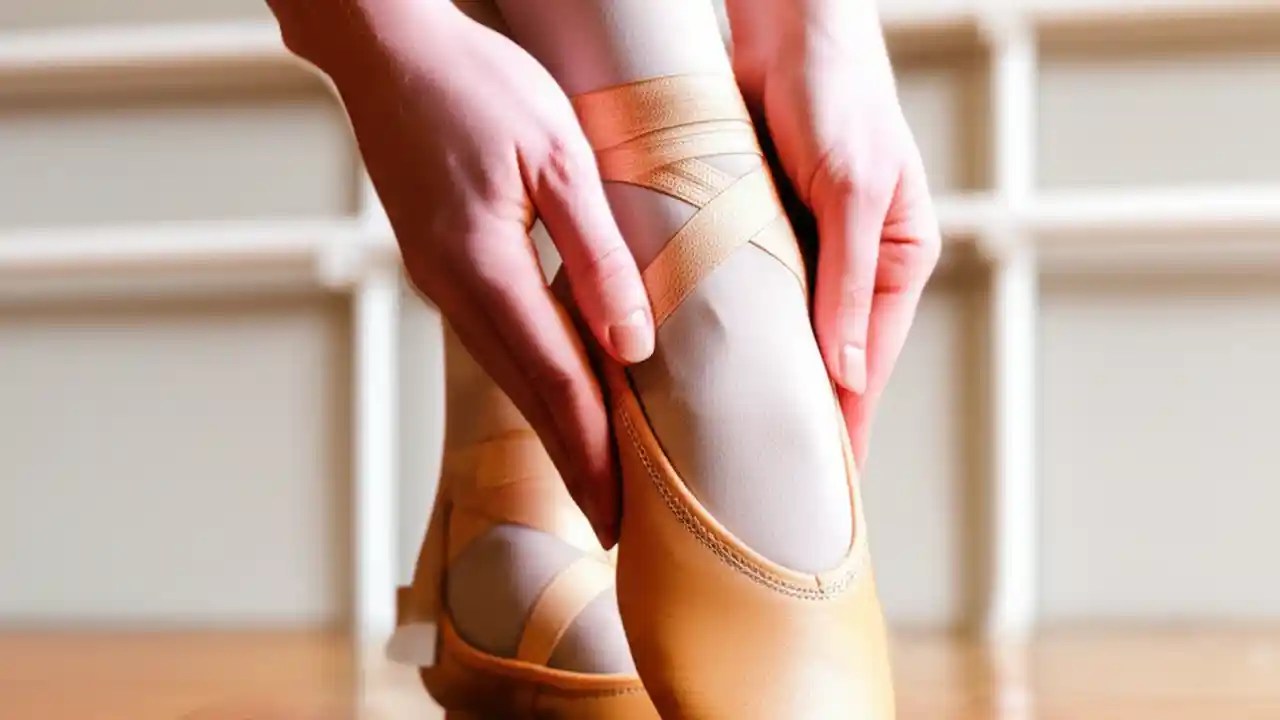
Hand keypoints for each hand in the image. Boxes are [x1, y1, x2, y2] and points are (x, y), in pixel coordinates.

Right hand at [269, 0, 653, 544]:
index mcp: (484, 267)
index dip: (590, 452)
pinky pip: (493, 337)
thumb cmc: (476, 84)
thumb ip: (595, 251)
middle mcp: (454, 288)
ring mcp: (439, 279)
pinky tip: (556, 392)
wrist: (387, 50)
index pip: (553, 382)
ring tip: (592, 476)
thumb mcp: (557, 154)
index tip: (619, 510)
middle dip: (571, 464)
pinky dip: (530, 379)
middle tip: (610, 524)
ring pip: (506, 372)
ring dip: (551, 427)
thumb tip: (630, 338)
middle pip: (524, 395)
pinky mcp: (438, 263)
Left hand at [728, 0, 941, 465]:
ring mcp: (800, 250)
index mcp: (897, 261)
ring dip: (754, 373)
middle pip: (821, 359)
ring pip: (778, 332)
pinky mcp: (753, 228)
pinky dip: (724, 324)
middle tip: (757, 472)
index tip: (822, 484)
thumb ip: (850, 283)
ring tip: (722, 434)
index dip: (845, 424)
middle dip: (793, 411)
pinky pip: (741, 290)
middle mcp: (849, 264)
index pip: (868, 365)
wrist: (784, 24)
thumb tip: (846, 375)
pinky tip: (699, 360)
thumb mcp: (854, 191)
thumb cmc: (839, 91)